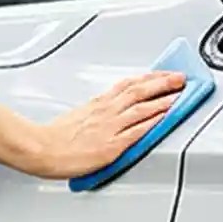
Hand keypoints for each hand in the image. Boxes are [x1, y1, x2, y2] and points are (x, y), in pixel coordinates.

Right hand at [28, 71, 185, 178]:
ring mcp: (111, 127)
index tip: (163, 74)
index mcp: (98, 104)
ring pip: (142, 108)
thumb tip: (108, 113)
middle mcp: (107, 111)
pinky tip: (166, 117)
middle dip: (162, 82)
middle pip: (139, 90)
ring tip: (180, 94)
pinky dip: (154, 121)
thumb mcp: (77, 116)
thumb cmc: (55, 136)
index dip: (149, 78)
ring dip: (164, 99)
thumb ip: (96, 113)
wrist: (41, 148)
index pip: (129, 85)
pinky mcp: (112, 145)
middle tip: (180, 77)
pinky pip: (138, 131)